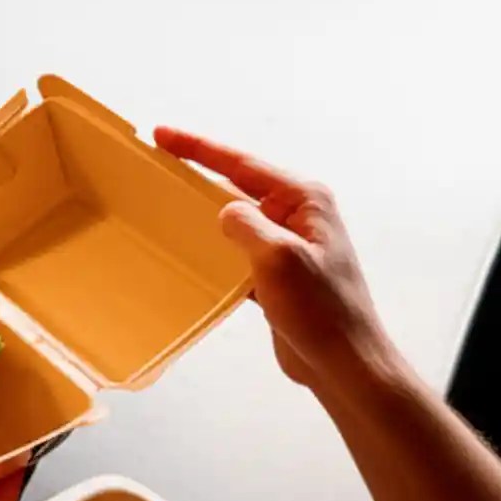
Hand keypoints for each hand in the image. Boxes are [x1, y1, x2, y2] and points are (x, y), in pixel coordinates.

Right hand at [155, 127, 394, 389]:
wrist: (344, 365)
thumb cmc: (319, 309)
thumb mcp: (279, 257)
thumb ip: (247, 225)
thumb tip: (224, 212)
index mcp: (304, 200)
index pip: (242, 164)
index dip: (199, 148)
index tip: (162, 135)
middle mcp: (298, 215)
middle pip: (237, 185)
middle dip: (198, 174)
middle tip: (156, 164)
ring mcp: (287, 245)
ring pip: (234, 219)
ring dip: (202, 214)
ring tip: (164, 205)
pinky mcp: (275, 274)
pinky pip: (235, 250)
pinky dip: (212, 249)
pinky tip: (187, 252)